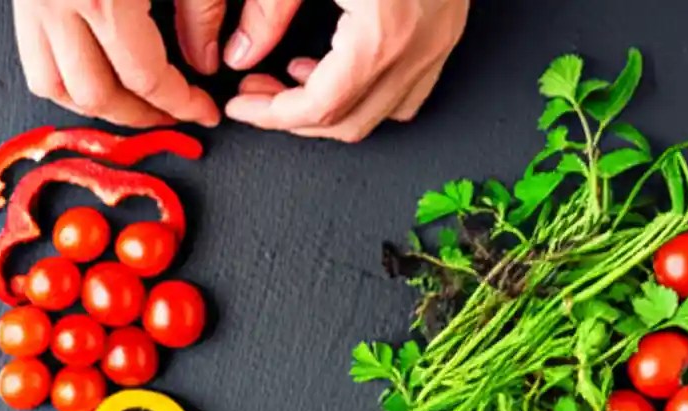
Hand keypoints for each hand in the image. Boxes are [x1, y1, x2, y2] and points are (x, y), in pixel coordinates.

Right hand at [13, 0, 222, 127]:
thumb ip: (200, 9)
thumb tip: (203, 64)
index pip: (146, 79)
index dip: (182, 104)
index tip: (204, 112)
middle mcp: (58, 3)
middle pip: (95, 95)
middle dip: (139, 116)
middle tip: (172, 115)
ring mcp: (30, 2)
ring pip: (52, 86)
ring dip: (94, 105)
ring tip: (134, 104)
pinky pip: (32, 56)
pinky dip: (64, 78)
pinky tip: (97, 72)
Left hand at [224, 0, 469, 141]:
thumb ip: (269, 8)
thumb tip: (242, 55)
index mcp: (381, 34)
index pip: (321, 106)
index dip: (273, 115)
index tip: (242, 105)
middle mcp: (417, 48)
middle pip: (349, 122)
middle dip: (294, 117)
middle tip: (257, 92)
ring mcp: (437, 45)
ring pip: (380, 115)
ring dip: (331, 109)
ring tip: (290, 80)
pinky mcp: (445, 34)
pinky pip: (408, 93)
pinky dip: (368, 94)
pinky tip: (337, 68)